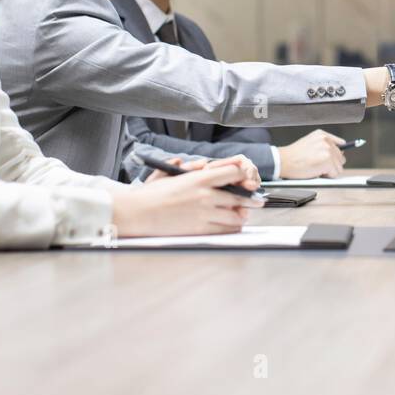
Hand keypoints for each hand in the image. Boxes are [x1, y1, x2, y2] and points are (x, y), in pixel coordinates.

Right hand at [114, 157, 260, 236]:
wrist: (136, 213)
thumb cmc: (150, 194)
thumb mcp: (168, 174)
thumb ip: (186, 168)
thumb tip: (198, 164)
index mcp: (199, 179)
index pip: (233, 174)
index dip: (243, 177)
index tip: (248, 180)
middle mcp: (206, 195)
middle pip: (239, 196)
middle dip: (251, 199)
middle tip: (258, 201)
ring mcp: (204, 214)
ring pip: (235, 215)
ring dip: (242, 215)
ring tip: (244, 215)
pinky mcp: (200, 229)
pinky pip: (224, 229)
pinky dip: (232, 228)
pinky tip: (233, 226)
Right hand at [279, 129, 346, 177]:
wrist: (283, 161)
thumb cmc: (293, 155)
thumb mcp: (309, 143)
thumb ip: (323, 146)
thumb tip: (337, 155)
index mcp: (322, 135)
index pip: (340, 144)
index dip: (335, 155)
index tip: (334, 158)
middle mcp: (326, 141)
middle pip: (341, 158)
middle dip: (332, 164)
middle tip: (318, 165)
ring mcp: (328, 150)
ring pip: (339, 167)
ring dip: (329, 171)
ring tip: (316, 168)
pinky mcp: (327, 161)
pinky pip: (335, 174)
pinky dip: (327, 176)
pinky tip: (316, 172)